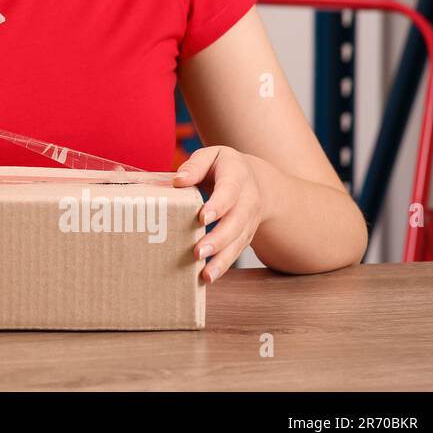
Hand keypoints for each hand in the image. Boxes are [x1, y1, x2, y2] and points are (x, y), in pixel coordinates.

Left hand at [172, 146, 265, 283]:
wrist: (254, 179)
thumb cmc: (222, 166)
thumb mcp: (210, 156)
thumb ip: (195, 165)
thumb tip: (178, 181)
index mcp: (237, 176)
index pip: (229, 191)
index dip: (218, 204)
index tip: (202, 217)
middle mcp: (248, 200)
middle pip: (237, 221)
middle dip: (219, 238)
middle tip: (199, 252)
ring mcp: (249, 220)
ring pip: (239, 241)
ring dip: (222, 259)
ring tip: (205, 274)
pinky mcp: (245, 235)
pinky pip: (236, 251)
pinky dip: (224, 265)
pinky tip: (208, 276)